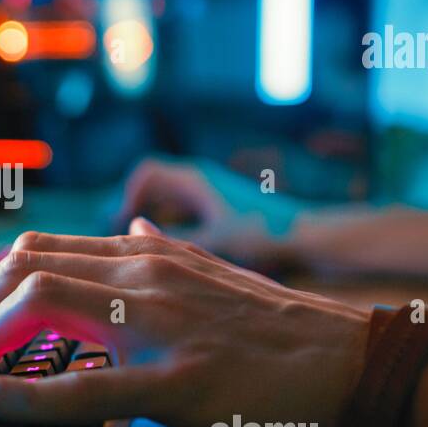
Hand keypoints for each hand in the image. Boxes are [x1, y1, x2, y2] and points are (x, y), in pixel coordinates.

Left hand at [0, 220, 369, 426]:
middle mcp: (146, 273)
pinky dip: (18, 391)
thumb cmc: (281, 331)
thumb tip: (125, 226)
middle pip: (24, 268)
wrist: (356, 364)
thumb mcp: (214, 274)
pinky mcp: (179, 381)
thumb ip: (162, 252)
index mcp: (148, 255)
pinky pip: (81, 388)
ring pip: (40, 303)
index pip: (40, 252)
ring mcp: (160, 323)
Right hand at [114, 158, 295, 268]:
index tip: (122, 226)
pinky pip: (183, 209)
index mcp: (195, 180)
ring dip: (151, 216)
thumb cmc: (262, 234)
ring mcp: (210, 192)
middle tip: (123, 238)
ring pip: (167, 197)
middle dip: (134, 206)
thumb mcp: (213, 241)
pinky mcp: (219, 206)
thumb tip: (133, 240)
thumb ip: (170, 240)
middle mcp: (200, 180)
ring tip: (141, 248)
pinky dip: (169, 224)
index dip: (128, 196)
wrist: (306, 234)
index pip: (146, 174)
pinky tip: (170, 252)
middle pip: (152, 183)